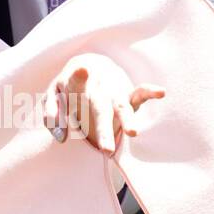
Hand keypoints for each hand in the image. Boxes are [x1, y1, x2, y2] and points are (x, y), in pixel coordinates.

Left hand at [47, 53, 164, 154]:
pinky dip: (150, 92)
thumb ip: (52, 114)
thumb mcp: (53, 95)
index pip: (76, 82)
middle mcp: (98, 88)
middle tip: (105, 149)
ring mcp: (114, 92)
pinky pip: (140, 93)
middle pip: (100, 108)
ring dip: (128, 119)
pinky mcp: (128, 95)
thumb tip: (60, 138)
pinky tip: (161, 92)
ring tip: (133, 133)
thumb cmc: (66, 87)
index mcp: (77, 84)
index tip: (83, 70)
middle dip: (104, 128)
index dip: (79, 77)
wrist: (86, 64)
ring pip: (121, 106)